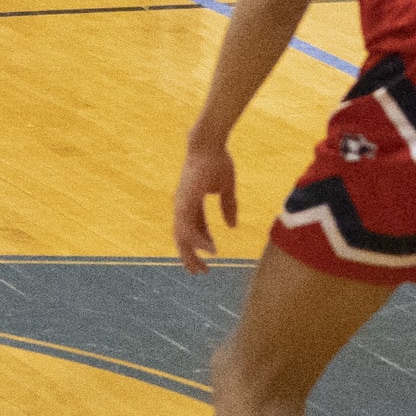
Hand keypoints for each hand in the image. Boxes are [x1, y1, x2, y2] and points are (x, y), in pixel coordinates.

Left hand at [173, 137, 237, 273]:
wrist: (209, 144)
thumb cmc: (217, 160)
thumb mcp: (225, 188)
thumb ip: (228, 206)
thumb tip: (232, 226)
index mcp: (191, 202)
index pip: (193, 228)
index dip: (201, 243)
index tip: (212, 255)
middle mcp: (183, 205)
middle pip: (183, 236)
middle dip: (190, 255)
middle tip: (200, 272)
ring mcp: (182, 203)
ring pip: (182, 235)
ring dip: (190, 253)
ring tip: (200, 269)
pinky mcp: (185, 200)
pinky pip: (188, 226)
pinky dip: (198, 239)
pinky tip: (209, 249)